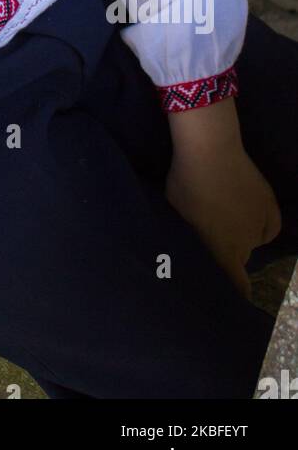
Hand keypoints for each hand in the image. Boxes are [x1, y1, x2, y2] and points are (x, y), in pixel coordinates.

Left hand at [165, 142, 281, 298]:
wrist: (211, 149)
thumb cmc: (186, 181)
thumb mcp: (178, 212)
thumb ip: (191, 233)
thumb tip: (194, 240)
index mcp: (223, 251)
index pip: (236, 285)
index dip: (236, 294)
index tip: (234, 300)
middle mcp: (246, 245)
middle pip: (239, 258)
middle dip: (229, 251)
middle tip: (213, 231)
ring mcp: (261, 225)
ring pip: (253, 241)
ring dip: (243, 235)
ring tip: (227, 214)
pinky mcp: (271, 206)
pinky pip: (268, 227)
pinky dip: (261, 225)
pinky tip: (250, 215)